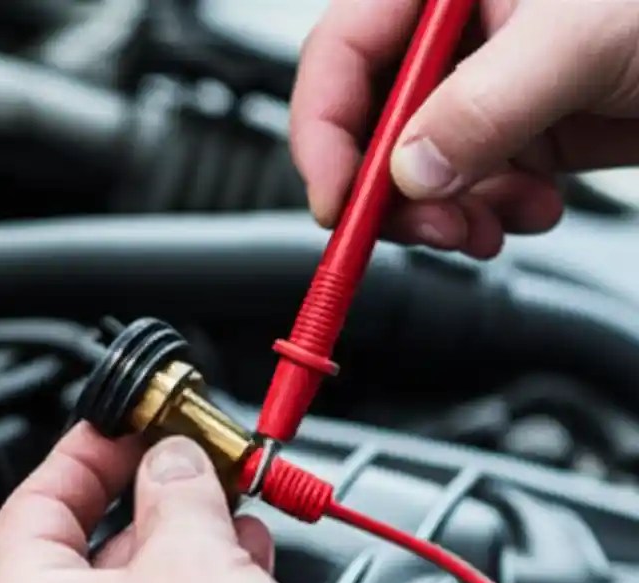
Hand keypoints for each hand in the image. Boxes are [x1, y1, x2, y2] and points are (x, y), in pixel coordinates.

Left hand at [0, 424, 339, 582]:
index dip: (87, 452)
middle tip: (194, 464)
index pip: (35, 504)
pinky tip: (243, 579)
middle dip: (150, 501)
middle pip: (84, 554)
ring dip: (183, 550)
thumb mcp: (200, 559)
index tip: (126, 425)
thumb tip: (173, 460)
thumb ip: (180, 491)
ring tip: (234, 515)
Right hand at [290, 0, 638, 257]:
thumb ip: (484, 105)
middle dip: (393, 189)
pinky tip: (529, 209)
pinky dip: (492, 212)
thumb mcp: (579, 39)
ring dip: (449, 212)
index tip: (339, 201)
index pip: (343, 54)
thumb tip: (410, 170)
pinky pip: (477, 183)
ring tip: (489, 225)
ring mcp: (494, 82)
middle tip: (425, 228)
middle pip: (373, 121)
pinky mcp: (530, 125)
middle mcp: (460, 31)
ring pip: (423, 165)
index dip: (326, 132)